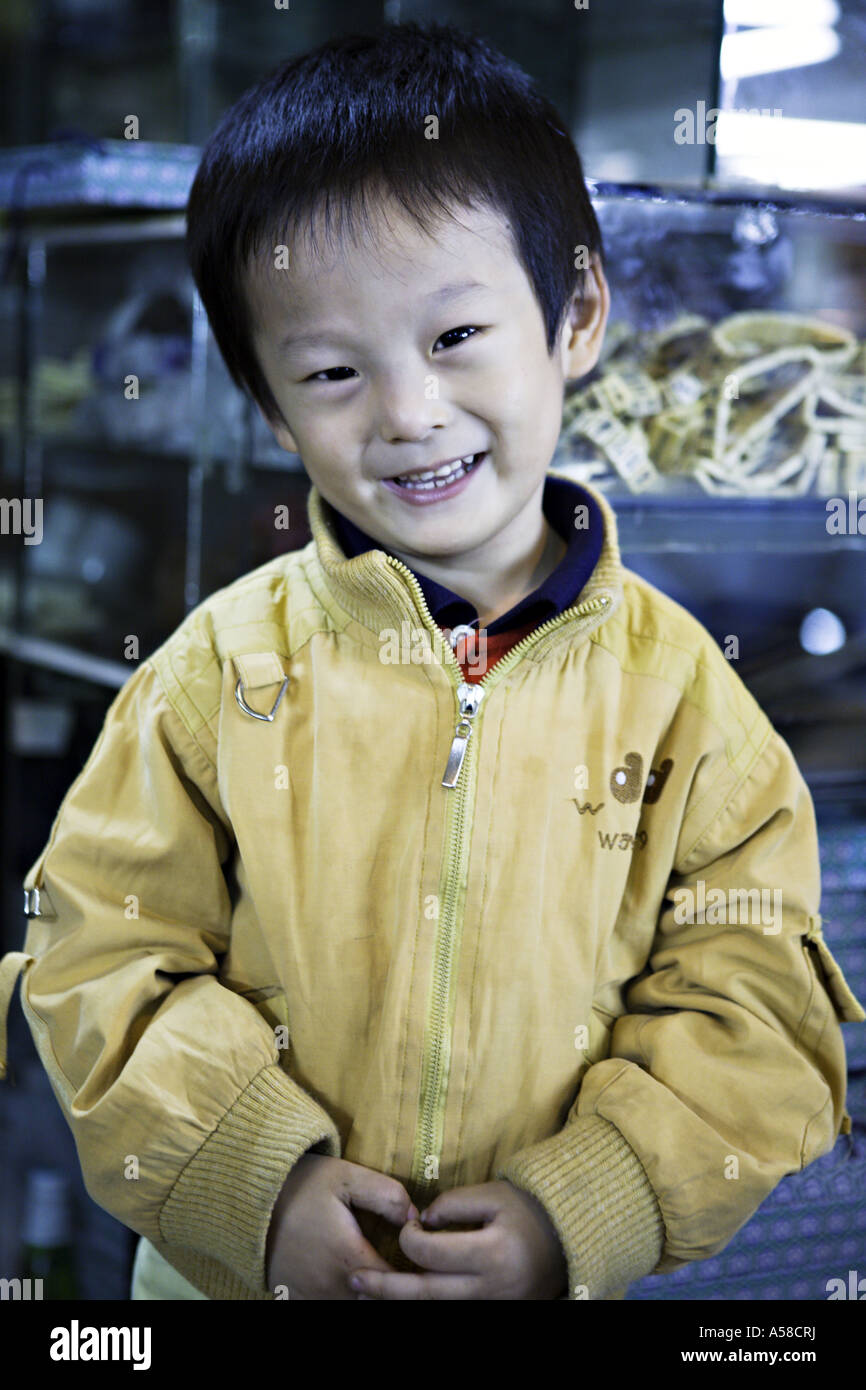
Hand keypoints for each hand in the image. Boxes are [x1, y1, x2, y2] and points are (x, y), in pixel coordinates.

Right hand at [265, 1153, 419, 1298]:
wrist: (249, 1198)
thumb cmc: (302, 1185)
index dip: (410, 1271)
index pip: (395, 1283)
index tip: (415, 1254)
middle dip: (389, 1284)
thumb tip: (415, 1217)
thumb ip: (388, 1195)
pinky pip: (326, 1305)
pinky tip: (347, 1277)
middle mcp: (332, 1287)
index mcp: (349, 1259)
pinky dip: (342, 1296)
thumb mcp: (347, 1178)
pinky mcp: (295, 1298)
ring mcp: (311, 1296)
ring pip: (353, 1305)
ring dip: (366, 1292)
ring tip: (373, 1266)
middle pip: (374, 1299)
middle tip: (398, 1262)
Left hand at [349, 1180, 568, 1299]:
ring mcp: (494, 1307)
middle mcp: (492, 1289)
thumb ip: (454, 1205)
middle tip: (354, 1281)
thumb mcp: (492, 1195)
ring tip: (366, 1296)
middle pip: (427, 1294)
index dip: (409, 1239)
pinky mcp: (495, 1312)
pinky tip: (404, 1297)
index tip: (408, 1225)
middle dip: (386, 1289)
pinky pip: (454, 1312)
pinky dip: (426, 1305)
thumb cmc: (527, 1209)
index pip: (432, 1254)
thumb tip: (422, 1223)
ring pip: (437, 1310)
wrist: (568, 1238)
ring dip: (400, 1303)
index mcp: (491, 1254)